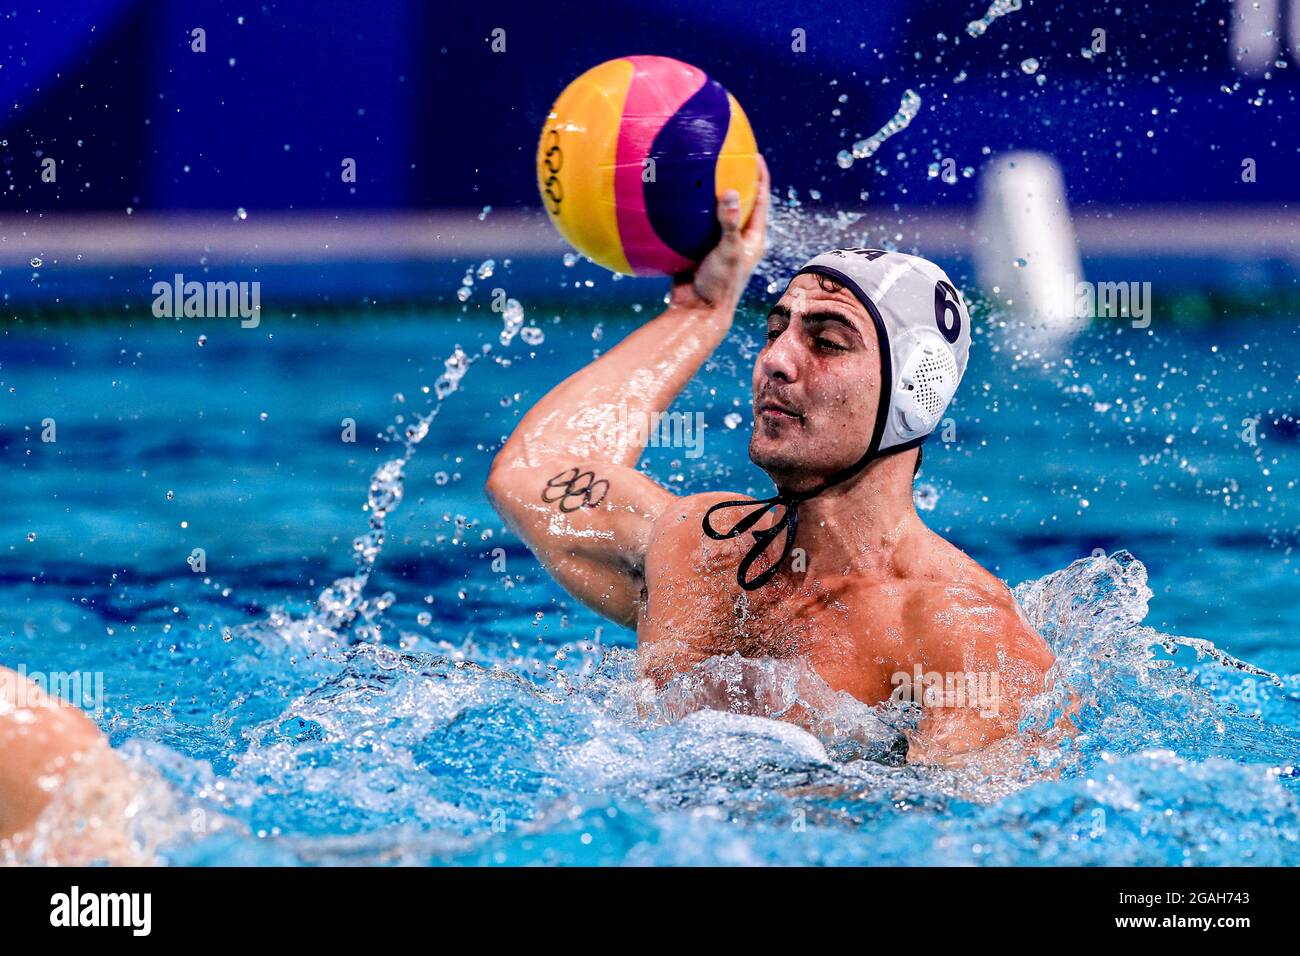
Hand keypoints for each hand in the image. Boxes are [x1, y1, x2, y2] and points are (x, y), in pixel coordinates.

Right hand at [670, 154, 769, 314]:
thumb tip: (729, 192)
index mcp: (752, 238)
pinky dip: (684, 214)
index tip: (753, 155)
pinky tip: (672, 199)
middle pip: (738, 202)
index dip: (760, 176)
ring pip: (712, 214)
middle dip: (733, 179)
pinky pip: (690, 227)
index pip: (761, 200)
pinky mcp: (695, 250)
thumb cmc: (720, 286)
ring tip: (696, 171)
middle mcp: (736, 239)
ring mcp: (715, 244)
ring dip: (706, 196)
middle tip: (723, 156)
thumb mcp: (729, 253)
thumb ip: (728, 223)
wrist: (695, 312)